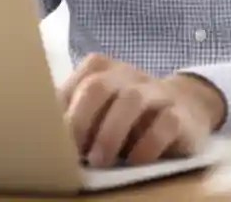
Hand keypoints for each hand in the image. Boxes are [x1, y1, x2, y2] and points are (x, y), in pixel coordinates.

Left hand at [57, 54, 224, 167]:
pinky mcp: (181, 114)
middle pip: (98, 86)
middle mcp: (128, 75)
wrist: (188, 106)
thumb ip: (74, 114)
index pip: (74, 84)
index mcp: (102, 70)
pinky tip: (135, 161)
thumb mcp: (101, 108)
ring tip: (100, 161)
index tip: (50, 142)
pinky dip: (147, 145)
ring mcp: (156, 91)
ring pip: (132, 100)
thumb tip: (41, 139)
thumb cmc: (129, 113)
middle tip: (73, 152)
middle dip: (80, 121)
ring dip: (111, 134)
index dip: (60, 114)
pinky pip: (165, 123)